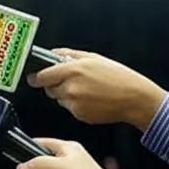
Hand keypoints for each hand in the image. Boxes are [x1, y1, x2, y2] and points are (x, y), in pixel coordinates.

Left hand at [26, 48, 164, 131]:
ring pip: (59, 99)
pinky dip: (76, 105)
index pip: (42, 76)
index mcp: (72, 70)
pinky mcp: (79, 115)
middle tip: (72, 82)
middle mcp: (70, 87)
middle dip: (55, 85)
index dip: (36, 77)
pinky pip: (70, 108)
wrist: (135, 98)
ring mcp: (74, 103)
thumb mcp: (94, 58)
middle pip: (48, 89)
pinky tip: (91, 99)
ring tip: (87, 90)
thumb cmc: (118, 77)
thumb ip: (69, 55)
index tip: (33, 78)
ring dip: (66, 95)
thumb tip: (52, 53)